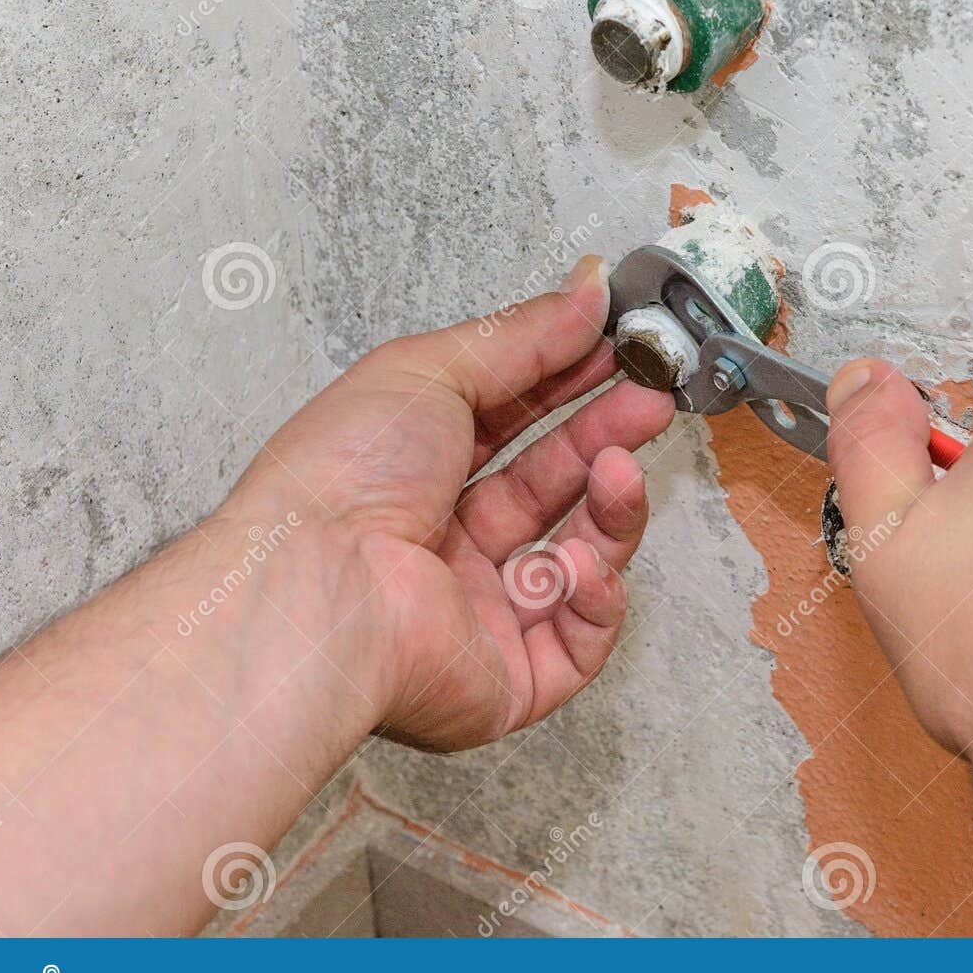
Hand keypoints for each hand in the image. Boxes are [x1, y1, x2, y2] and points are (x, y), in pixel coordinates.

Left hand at [224, 255, 674, 750]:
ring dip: (610, 511)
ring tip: (620, 471)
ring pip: (577, 561)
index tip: (621, 352)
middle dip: (606, 439)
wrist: (318, 588)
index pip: (510, 425)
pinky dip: (594, 598)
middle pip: (550, 489)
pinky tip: (579, 562)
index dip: (568, 386)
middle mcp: (442, 546)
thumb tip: (587, 290)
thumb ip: (520, 335)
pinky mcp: (507, 682)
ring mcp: (476, 614)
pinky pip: (578, 641)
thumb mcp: (431, 371)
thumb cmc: (342, 480)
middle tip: (654, 399)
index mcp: (411, 475)